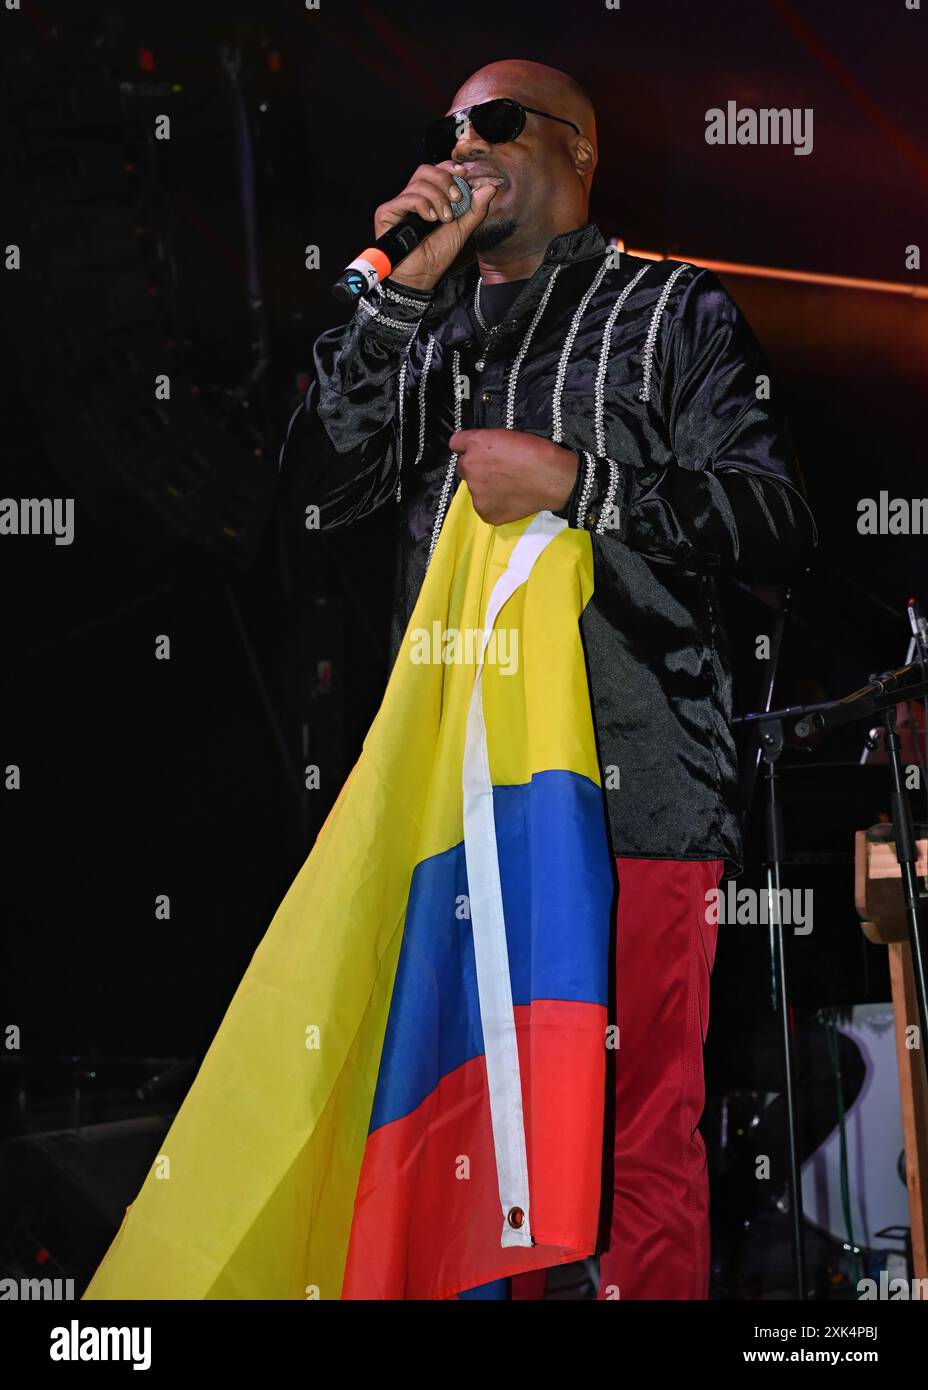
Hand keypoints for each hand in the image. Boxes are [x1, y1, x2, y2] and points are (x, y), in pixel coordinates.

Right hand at [374, 163, 499, 291]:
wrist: (421, 276)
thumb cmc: (438, 254)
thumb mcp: (462, 229)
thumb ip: (476, 208)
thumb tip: (490, 187)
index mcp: (429, 197)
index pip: (437, 171)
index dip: (449, 168)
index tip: (464, 174)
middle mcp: (413, 197)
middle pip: (426, 170)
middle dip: (445, 180)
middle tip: (457, 199)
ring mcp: (399, 204)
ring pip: (419, 182)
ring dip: (437, 197)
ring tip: (444, 218)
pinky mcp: (387, 212)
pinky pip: (407, 197)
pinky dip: (422, 204)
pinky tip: (431, 218)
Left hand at [450, 429, 578, 524]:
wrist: (554, 479)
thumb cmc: (536, 452)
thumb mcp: (508, 435)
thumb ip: (487, 441)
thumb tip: (478, 450)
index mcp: (476, 444)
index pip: (456, 443)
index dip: (468, 447)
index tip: (478, 451)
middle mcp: (470, 467)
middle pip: (463, 468)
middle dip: (477, 468)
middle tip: (499, 472)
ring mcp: (476, 493)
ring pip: (475, 489)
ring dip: (486, 488)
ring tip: (509, 487)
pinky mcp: (485, 512)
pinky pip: (484, 507)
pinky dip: (495, 505)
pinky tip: (510, 500)